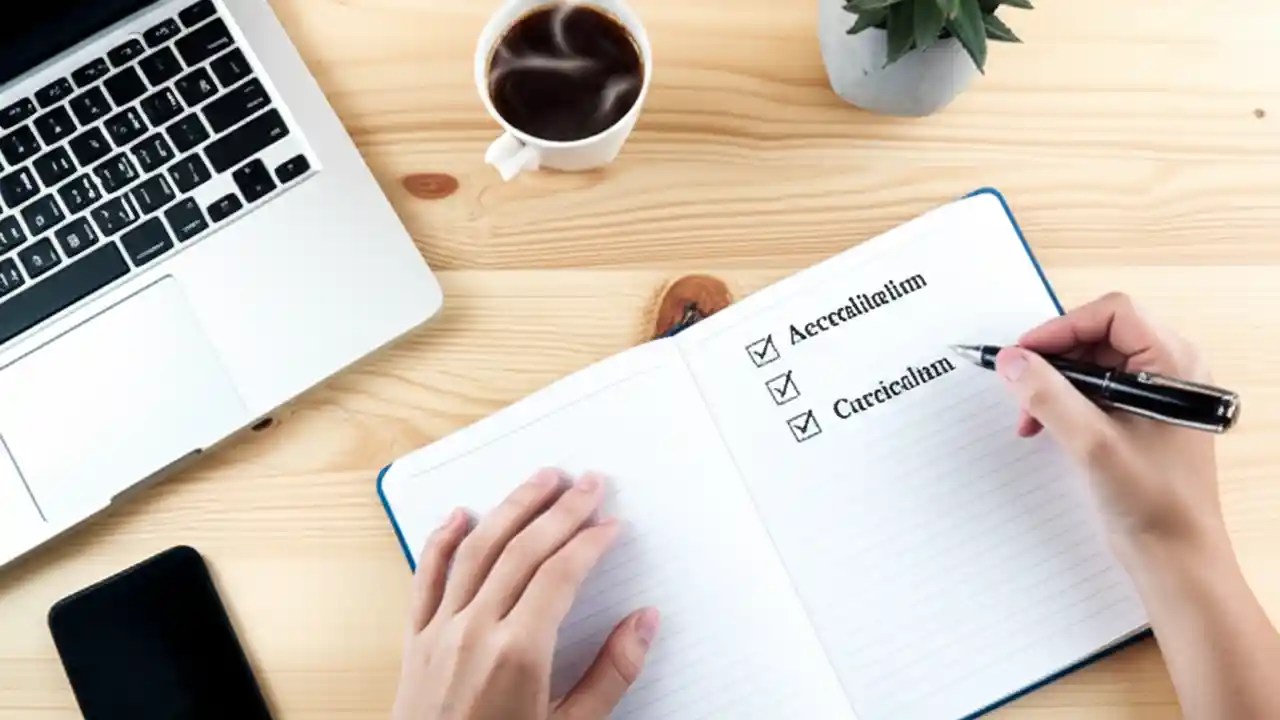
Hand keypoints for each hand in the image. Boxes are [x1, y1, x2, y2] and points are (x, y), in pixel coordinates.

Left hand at [392, 469, 659, 719]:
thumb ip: (610, 675)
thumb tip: (644, 623)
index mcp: (518, 654)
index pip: (561, 574)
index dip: (590, 543)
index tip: (613, 525)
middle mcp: (475, 631)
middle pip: (523, 549)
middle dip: (562, 510)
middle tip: (590, 483)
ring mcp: (440, 631)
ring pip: (478, 549)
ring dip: (512, 507)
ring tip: (542, 479)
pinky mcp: (415, 640)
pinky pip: (426, 576)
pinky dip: (442, 540)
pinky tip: (461, 515)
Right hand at [994, 293, 1223, 553]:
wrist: (1176, 558)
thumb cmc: (1156, 505)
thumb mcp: (1092, 444)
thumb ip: (1048, 396)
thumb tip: (1011, 361)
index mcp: (1174, 365)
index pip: (1113, 314)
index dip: (1062, 328)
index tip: (1024, 354)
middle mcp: (1169, 371)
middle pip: (1098, 336)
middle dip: (1052, 360)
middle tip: (1019, 386)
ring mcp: (1154, 395)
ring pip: (1091, 364)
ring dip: (1052, 384)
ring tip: (1029, 417)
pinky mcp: (1138, 418)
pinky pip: (1093, 390)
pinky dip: (1062, 402)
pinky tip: (1044, 426)